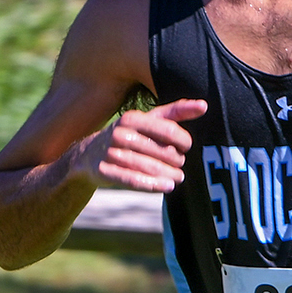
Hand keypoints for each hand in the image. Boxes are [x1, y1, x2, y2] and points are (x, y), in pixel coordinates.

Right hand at [76, 98, 207, 192]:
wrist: (87, 154)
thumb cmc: (127, 135)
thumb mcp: (148, 120)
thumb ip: (175, 112)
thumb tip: (204, 106)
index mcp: (133, 118)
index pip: (169, 130)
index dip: (184, 141)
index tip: (185, 147)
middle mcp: (120, 133)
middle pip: (162, 151)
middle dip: (177, 161)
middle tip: (179, 166)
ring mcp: (111, 153)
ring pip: (150, 168)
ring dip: (170, 176)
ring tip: (177, 178)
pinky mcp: (104, 171)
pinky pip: (133, 180)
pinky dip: (153, 185)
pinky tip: (167, 187)